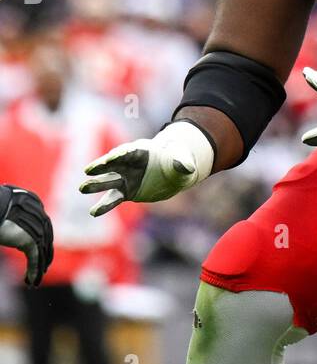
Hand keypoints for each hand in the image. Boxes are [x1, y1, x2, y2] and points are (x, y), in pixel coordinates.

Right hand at [0, 185, 53, 286]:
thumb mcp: (7, 211)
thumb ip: (14, 219)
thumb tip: (13, 232)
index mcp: (36, 207)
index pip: (44, 230)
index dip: (43, 245)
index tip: (40, 257)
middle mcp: (41, 217)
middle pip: (46, 243)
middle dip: (44, 259)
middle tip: (41, 272)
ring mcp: (37, 229)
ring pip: (41, 254)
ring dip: (38, 270)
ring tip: (34, 283)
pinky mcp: (30, 240)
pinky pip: (35, 259)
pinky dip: (34, 271)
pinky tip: (31, 282)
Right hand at [80, 121, 214, 215]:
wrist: (172, 173)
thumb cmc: (177, 162)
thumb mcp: (183, 163)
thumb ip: (183, 164)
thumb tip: (187, 167)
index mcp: (141, 151)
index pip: (129, 152)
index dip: (120, 155)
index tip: (111, 159)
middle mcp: (129, 163)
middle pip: (113, 164)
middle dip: (101, 166)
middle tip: (89, 170)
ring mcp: (125, 177)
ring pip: (108, 181)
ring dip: (95, 185)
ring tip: (82, 188)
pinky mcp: (126, 191)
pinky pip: (113, 199)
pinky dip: (104, 205)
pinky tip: (94, 212)